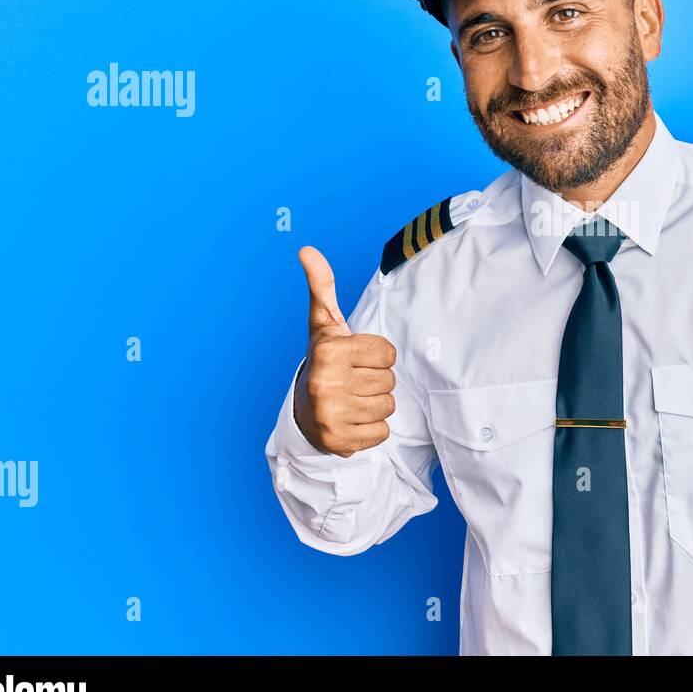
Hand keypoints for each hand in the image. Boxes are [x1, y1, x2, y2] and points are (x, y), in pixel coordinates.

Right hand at [292, 246, 396, 456]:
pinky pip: (382, 433)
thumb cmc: (325, 361)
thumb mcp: (325, 324)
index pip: (388, 354)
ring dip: (375, 405)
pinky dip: (372, 430)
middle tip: (353, 381)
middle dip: (376, 380)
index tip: (356, 360)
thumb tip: (307, 249)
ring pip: (388, 407)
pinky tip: (352, 421)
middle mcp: (327, 383)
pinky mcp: (339, 442)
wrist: (304, 411)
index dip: (377, 356)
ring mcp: (331, 415)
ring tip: (352, 400)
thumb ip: (322, 286)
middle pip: (389, 381)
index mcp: (328, 352)